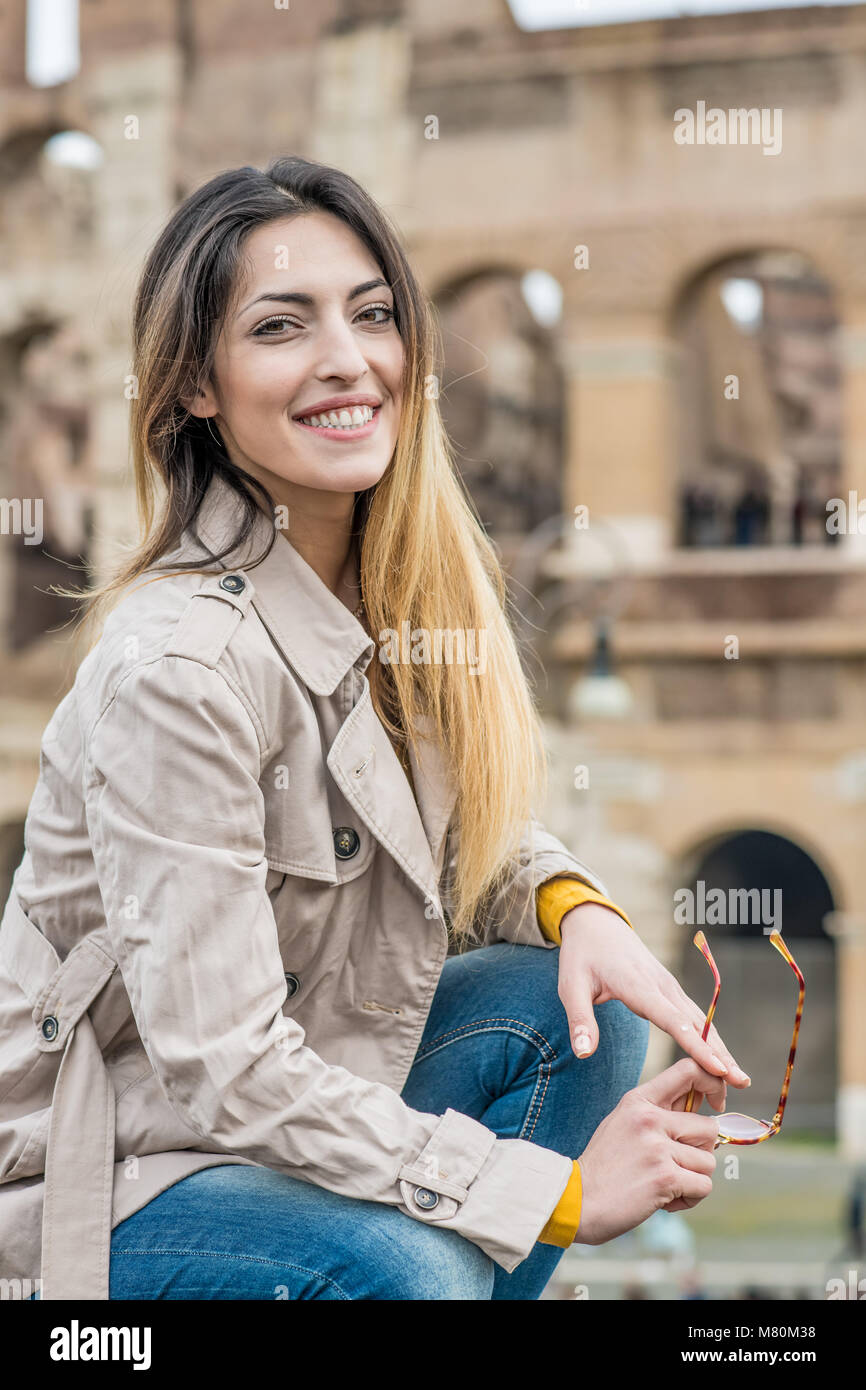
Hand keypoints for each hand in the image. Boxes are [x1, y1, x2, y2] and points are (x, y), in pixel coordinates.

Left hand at [557, 902, 750, 1094]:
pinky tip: (720, 1057)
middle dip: (720, 1054)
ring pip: (702, 1020)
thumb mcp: (570, 986)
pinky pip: (695, 1015)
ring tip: (739, 1079)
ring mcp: (669, 985)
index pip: (673, 1020)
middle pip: (697, 1023)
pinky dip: (710, 1037)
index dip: (697, 1046)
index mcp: (638, 985)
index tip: (719, 1070)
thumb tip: (583, 1055)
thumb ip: (579, 1020)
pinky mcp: (670, 988)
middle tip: (741, 1084)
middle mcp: (661, 985)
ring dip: (720, 1048)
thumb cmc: (582, 956)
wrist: (596, 923)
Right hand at [575, 1058, 723, 1244]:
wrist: (575, 1200)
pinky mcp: (665, 1176)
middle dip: (701, 1152)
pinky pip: (703, 1186)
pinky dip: (690, 1198)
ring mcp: (657, 1146)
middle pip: (709, 1126)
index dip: (713, 1083)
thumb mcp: (625, 1124)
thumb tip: (706, 1112)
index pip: (689, 1069)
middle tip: (676, 1165)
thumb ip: (660, 1114)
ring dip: (693, 1179)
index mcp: (639, 1100)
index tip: (716, 1104)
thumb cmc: (605, 1166)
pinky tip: (665, 1200)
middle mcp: (650, 1118)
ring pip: (709, 1161)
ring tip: (666, 1185)